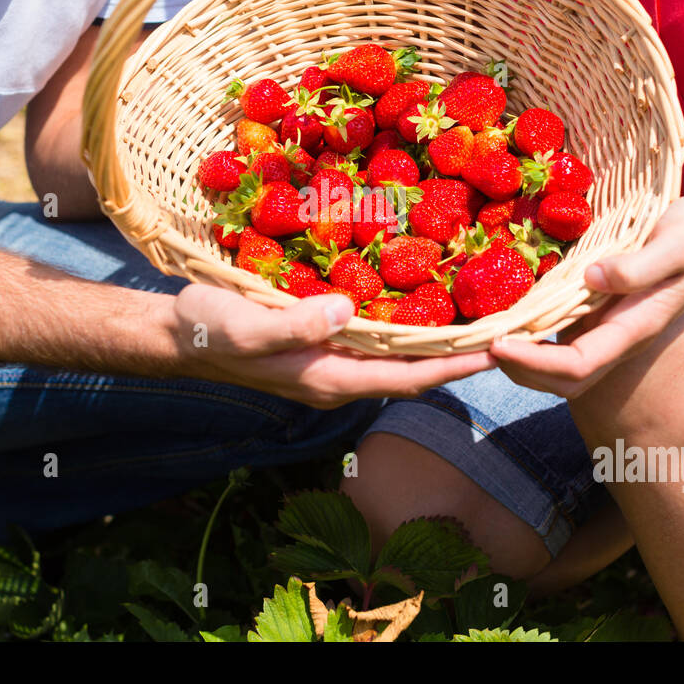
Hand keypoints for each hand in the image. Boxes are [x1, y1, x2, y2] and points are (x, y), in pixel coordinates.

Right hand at [170, 284, 495, 408]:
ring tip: (479, 319)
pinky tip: (422, 305)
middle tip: (506, 331)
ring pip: (397, 359)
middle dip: (459, 358)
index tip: (498, 351)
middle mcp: (337, 377)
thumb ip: (295, 324)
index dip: (454, 367)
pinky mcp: (321, 344)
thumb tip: (347, 311)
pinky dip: (407, 329)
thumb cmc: (208, 330)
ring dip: (437, 344)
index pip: (407, 378)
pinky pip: (377, 342)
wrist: (176, 334)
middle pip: (412, 373)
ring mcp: (330, 363)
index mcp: (327, 379)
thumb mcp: (247, 325)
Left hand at [490, 196, 683, 397]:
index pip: (579, 366)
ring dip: (516, 360)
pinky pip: (557, 335)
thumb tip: (593, 279)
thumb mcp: (679, 243)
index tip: (498, 344)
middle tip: (473, 348)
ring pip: (556, 365)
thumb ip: (640, 265)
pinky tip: (498, 316)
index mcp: (634, 329)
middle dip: (517, 372)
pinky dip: (526, 334)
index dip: (537, 363)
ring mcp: (604, 328)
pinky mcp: (595, 313)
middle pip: (562, 380)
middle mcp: (615, 337)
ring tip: (474, 340)